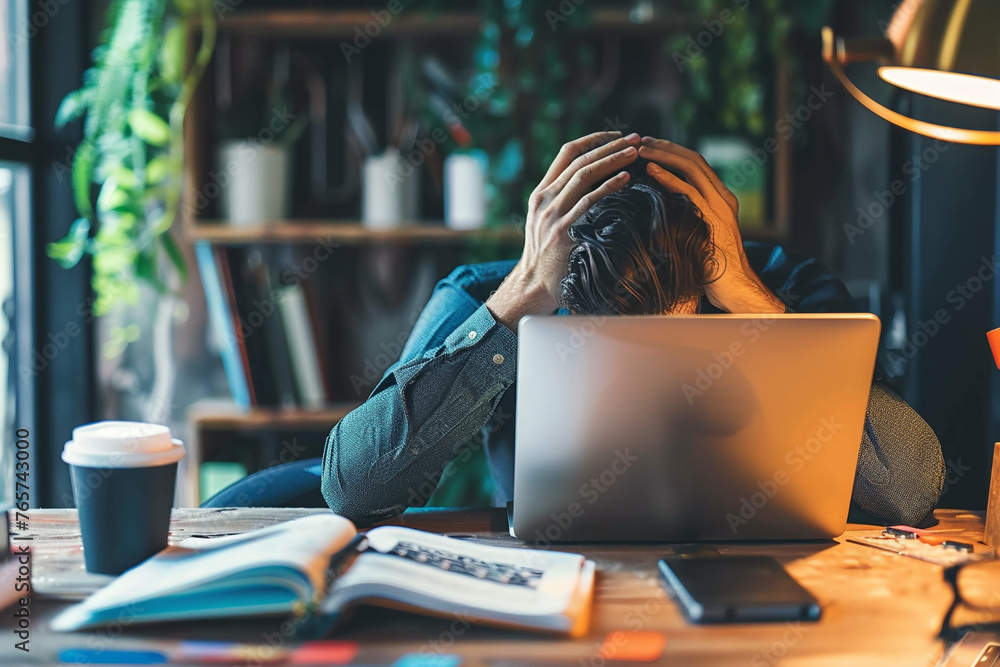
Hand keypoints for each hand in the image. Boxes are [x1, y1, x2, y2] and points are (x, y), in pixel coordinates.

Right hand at [486, 131, 640, 329]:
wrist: (533, 287)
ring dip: (613, 160)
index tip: (616, 135)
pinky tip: (626, 178)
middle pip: (579, 160)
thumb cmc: (548, 259)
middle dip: (610, 146)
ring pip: (584, 175)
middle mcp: (545, 200)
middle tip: (635, 139)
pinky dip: (608, 186)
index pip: (567, 153)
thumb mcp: (546, 224)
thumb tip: (595, 183)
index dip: (593, 140)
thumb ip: (564, 203)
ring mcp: (552, 215)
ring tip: (635, 153)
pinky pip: (589, 201)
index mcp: (541, 194)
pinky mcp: (564, 231)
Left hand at [638, 137, 784, 313]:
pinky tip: (651, 171)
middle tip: (641, 140)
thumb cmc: (712, 270)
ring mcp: (720, 207)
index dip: (671, 152)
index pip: (695, 165)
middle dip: (666, 147)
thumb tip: (656, 213)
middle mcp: (722, 198)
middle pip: (694, 159)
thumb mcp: (697, 237)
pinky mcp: (714, 219)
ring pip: (692, 168)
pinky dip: (669, 178)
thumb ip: (685, 220)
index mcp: (720, 200)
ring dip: (664, 155)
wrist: (737, 289)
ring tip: (642, 149)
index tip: (649, 147)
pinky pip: (689, 192)